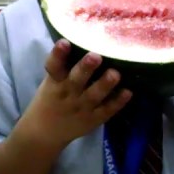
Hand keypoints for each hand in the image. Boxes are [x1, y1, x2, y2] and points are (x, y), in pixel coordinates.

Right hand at [17, 40, 132, 149]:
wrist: (44, 133)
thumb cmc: (50, 100)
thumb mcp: (51, 83)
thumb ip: (65, 67)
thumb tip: (85, 39)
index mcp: (54, 83)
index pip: (53, 66)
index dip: (58, 54)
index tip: (64, 42)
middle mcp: (68, 94)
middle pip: (76, 79)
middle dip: (86, 67)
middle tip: (96, 56)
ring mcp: (81, 108)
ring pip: (94, 95)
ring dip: (105, 84)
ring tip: (115, 73)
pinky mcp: (92, 119)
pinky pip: (106, 110)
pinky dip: (117, 102)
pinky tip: (128, 92)